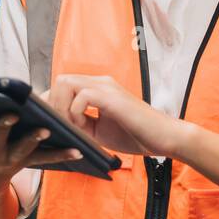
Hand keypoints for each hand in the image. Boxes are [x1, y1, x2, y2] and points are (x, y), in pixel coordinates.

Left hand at [46, 74, 187, 157]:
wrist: (166, 138)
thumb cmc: (136, 136)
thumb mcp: (100, 131)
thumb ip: (81, 124)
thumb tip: (58, 127)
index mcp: (97, 89)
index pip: (63, 85)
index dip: (52, 103)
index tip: (53, 123)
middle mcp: (100, 83)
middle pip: (61, 80)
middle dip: (54, 105)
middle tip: (62, 127)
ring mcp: (107, 88)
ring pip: (67, 82)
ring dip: (62, 107)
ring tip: (73, 127)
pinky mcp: (113, 98)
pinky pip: (83, 95)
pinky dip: (76, 112)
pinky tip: (85, 127)